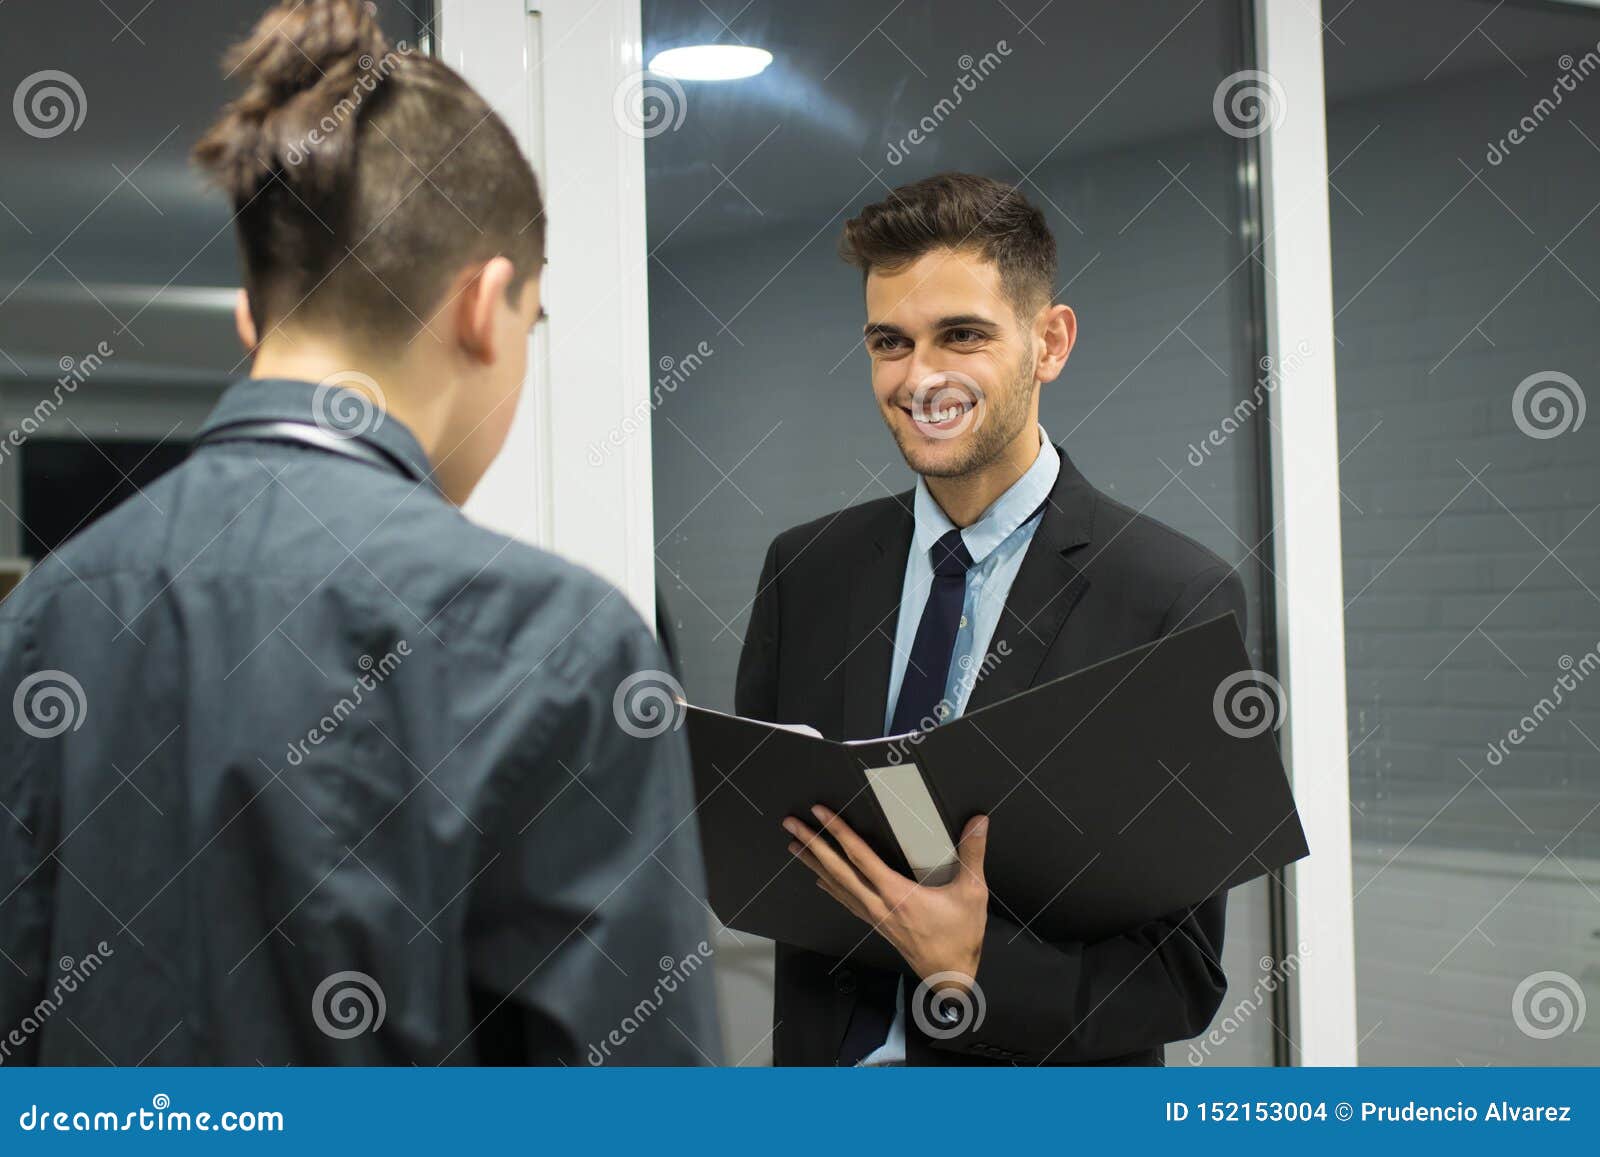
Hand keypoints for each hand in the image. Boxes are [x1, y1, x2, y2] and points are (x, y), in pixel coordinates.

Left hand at [782, 804, 989, 984]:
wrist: (951, 976)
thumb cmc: (961, 937)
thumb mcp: (973, 893)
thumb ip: (973, 854)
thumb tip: (978, 821)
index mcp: (897, 894)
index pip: (860, 856)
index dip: (839, 831)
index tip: (821, 813)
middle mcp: (878, 904)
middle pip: (837, 869)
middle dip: (813, 844)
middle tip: (791, 824)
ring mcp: (874, 915)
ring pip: (837, 885)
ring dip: (814, 863)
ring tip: (794, 846)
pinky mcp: (876, 923)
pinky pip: (846, 901)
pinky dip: (830, 886)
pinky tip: (819, 879)